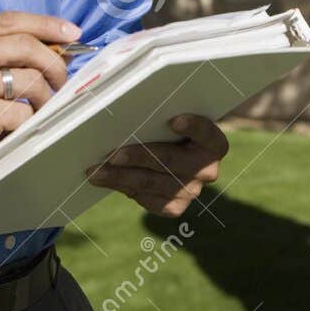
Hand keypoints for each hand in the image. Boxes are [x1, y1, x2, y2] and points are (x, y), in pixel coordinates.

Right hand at [0, 11, 74, 189]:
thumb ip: (2, 55)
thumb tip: (60, 48)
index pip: (10, 20)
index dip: (46, 24)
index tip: (72, 33)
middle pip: (26, 46)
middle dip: (54, 63)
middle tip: (61, 81)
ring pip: (32, 81)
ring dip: (46, 98)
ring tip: (39, 109)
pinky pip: (25, 113)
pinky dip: (30, 122)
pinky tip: (19, 128)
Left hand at [86, 113, 229, 216]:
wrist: (172, 160)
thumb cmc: (166, 130)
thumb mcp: (170, 118)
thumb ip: (160, 112)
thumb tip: (122, 102)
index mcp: (213, 143)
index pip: (207, 133)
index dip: (193, 127)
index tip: (173, 120)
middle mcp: (207, 170)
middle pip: (170, 160)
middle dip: (138, 156)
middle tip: (112, 154)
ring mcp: (192, 191)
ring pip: (152, 183)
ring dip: (120, 177)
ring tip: (96, 171)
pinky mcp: (176, 208)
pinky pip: (147, 200)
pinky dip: (125, 188)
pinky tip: (108, 181)